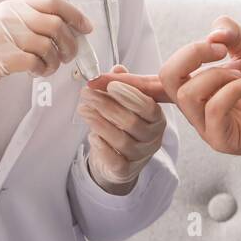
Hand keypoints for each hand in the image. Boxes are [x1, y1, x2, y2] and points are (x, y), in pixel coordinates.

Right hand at [0, 0, 92, 115]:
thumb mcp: (7, 29)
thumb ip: (34, 25)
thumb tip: (73, 30)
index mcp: (13, 6)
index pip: (52, 2)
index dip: (75, 14)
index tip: (87, 28)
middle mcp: (7, 16)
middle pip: (55, 24)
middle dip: (70, 43)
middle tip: (69, 56)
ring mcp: (0, 35)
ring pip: (48, 45)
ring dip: (55, 61)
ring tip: (48, 67)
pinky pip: (34, 62)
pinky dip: (42, 70)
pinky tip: (35, 72)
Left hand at [77, 64, 167, 192]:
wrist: (118, 160)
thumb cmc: (122, 126)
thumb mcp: (123, 102)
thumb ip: (120, 85)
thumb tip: (116, 69)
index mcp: (157, 119)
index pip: (148, 107)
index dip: (130, 95)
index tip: (110, 84)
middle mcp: (153, 138)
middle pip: (131, 122)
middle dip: (106, 105)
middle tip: (86, 93)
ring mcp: (141, 156)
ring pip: (121, 140)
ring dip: (98, 122)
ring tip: (83, 109)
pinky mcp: (125, 171)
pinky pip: (114, 160)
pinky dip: (101, 146)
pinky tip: (91, 134)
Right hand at [91, 15, 240, 158]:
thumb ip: (228, 33)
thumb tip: (214, 31)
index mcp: (193, 90)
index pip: (152, 85)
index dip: (124, 82)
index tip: (94, 80)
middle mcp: (194, 110)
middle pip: (166, 78)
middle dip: (190, 54)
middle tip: (220, 48)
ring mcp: (207, 128)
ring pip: (189, 93)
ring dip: (217, 74)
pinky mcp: (224, 141)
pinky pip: (213, 111)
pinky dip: (231, 89)